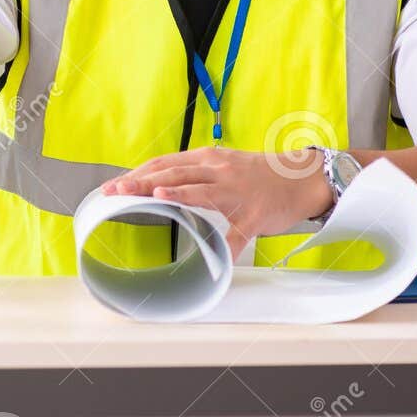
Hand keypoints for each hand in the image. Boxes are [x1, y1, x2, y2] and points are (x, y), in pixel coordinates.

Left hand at [100, 146, 332, 258]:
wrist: (302, 178)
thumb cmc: (257, 175)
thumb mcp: (222, 165)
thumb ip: (193, 174)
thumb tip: (158, 183)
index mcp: (207, 159)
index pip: (164, 163)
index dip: (137, 173)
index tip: (113, 184)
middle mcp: (218, 171)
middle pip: (174, 173)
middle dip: (142, 182)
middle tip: (116, 190)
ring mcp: (236, 193)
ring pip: (201, 192)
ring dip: (175, 194)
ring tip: (152, 197)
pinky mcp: (254, 215)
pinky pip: (237, 234)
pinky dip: (224, 247)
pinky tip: (212, 257)